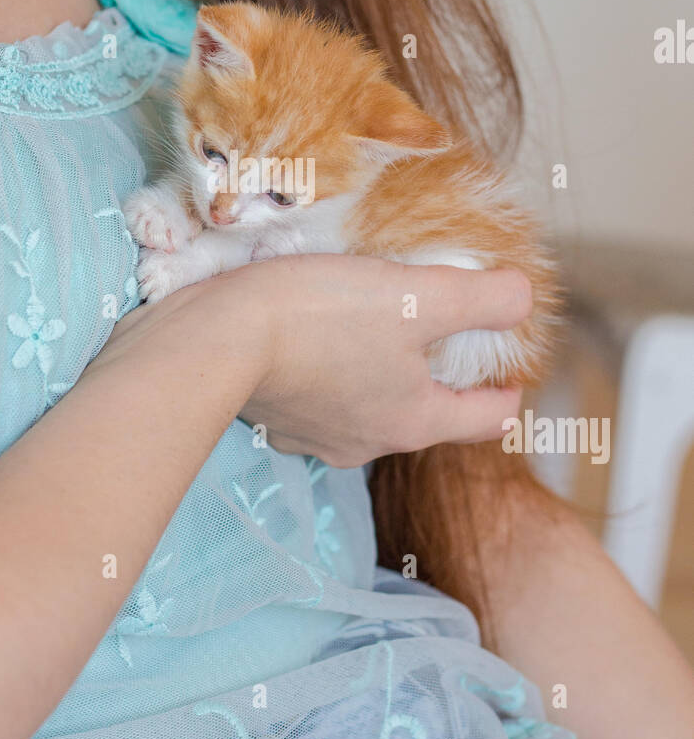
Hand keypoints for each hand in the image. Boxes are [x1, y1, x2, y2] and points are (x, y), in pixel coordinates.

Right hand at [235, 254, 530, 466]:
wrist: (214, 339)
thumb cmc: (322, 317)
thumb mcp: (417, 295)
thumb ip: (481, 298)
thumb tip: (524, 298)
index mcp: (413, 421)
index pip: (485, 420)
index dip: (505, 391)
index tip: (509, 370)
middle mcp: (366, 442)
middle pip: (422, 412)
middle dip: (436, 376)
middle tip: (438, 330)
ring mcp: (313, 437)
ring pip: (366, 406)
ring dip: (376, 372)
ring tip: (372, 324)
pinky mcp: (270, 418)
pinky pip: (315, 397)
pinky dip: (325, 371)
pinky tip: (313, 334)